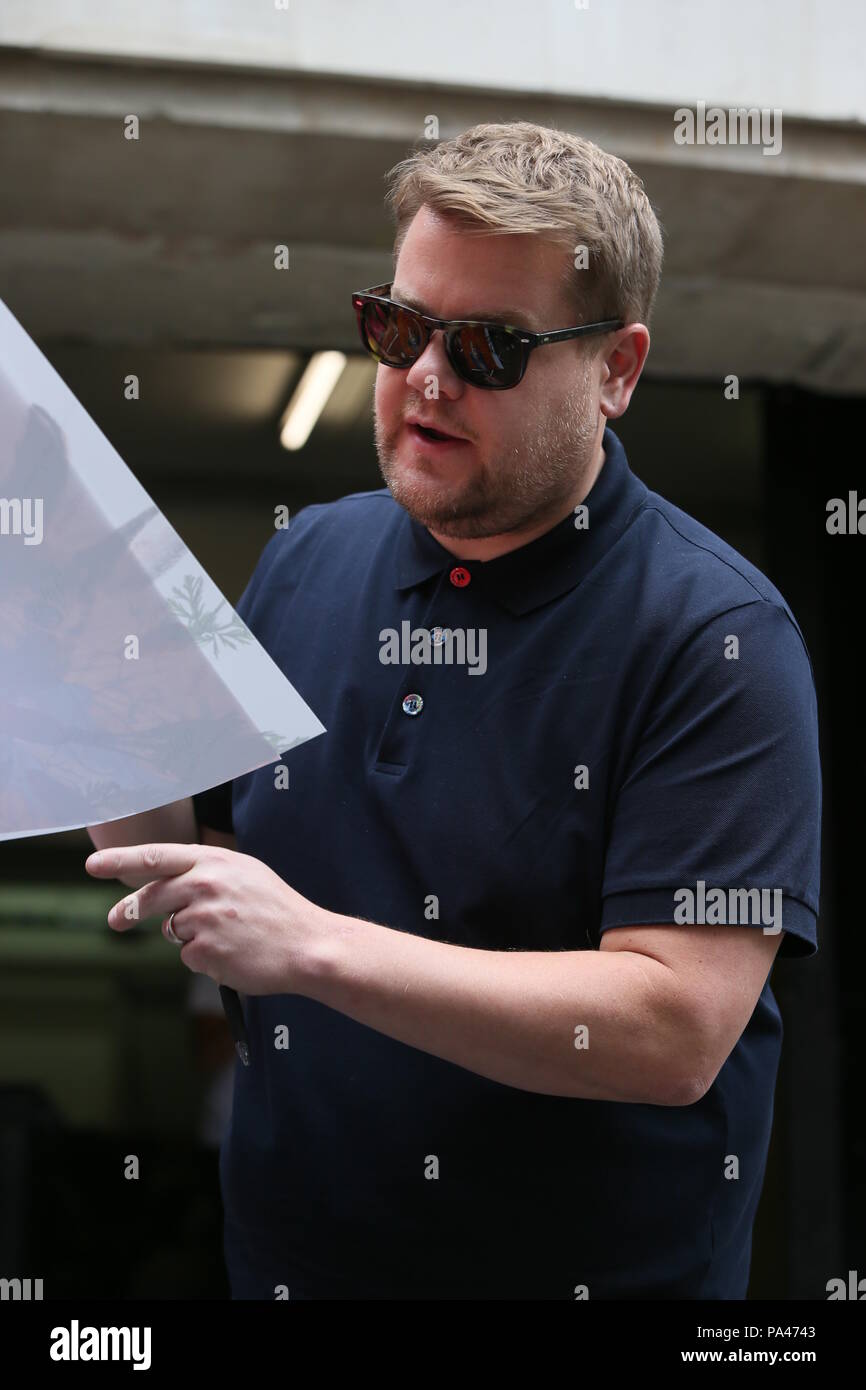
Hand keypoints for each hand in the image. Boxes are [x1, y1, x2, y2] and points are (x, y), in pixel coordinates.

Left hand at [84, 842, 327, 994]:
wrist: (309, 945)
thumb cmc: (278, 911)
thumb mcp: (245, 874)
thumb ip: (207, 872)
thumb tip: (169, 883)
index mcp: (216, 861)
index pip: (157, 856)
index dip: (121, 860)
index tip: (93, 865)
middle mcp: (206, 885)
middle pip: (151, 897)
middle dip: (129, 911)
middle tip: (116, 920)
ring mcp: (205, 918)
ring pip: (174, 929)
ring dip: (190, 937)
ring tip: (229, 937)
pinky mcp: (206, 950)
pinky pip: (189, 956)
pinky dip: (206, 959)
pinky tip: (233, 955)